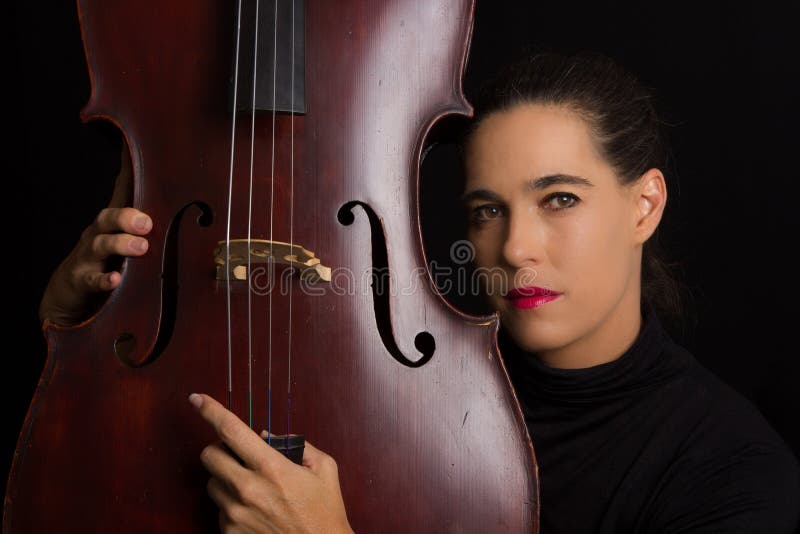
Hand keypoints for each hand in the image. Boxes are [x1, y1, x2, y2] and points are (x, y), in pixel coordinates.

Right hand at [39, 144, 152, 325]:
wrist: (71, 292)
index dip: (129, 171)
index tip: (134, 149)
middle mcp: (99, 233)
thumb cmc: (110, 261)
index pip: (123, 191)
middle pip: (109, 216)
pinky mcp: (83, 280)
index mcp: (115, 221)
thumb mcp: (129, 239)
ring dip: (121, 244)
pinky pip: (93, 280)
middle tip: (147, 222)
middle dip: (128, 216)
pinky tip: (115, 279)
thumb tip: (190, 205)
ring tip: (141, 247)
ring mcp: (89, 256)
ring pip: (101, 244)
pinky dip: (104, 279)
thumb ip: (153, 224)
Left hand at [189, 393, 352, 533]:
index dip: (211, 410)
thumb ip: (298, 445)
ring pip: (212, 483)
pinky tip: (255, 510)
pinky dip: (232, 505)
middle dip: (220, 449)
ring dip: (226, 479)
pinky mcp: (230, 533)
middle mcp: (248, 489)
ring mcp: (236, 514)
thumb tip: (268, 436)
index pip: (231, 430)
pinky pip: (218, 509)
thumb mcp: (325, 469)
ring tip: (252, 488)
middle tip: (238, 455)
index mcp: (271, 467)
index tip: (197, 399)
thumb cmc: (325, 513)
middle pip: (209, 455)